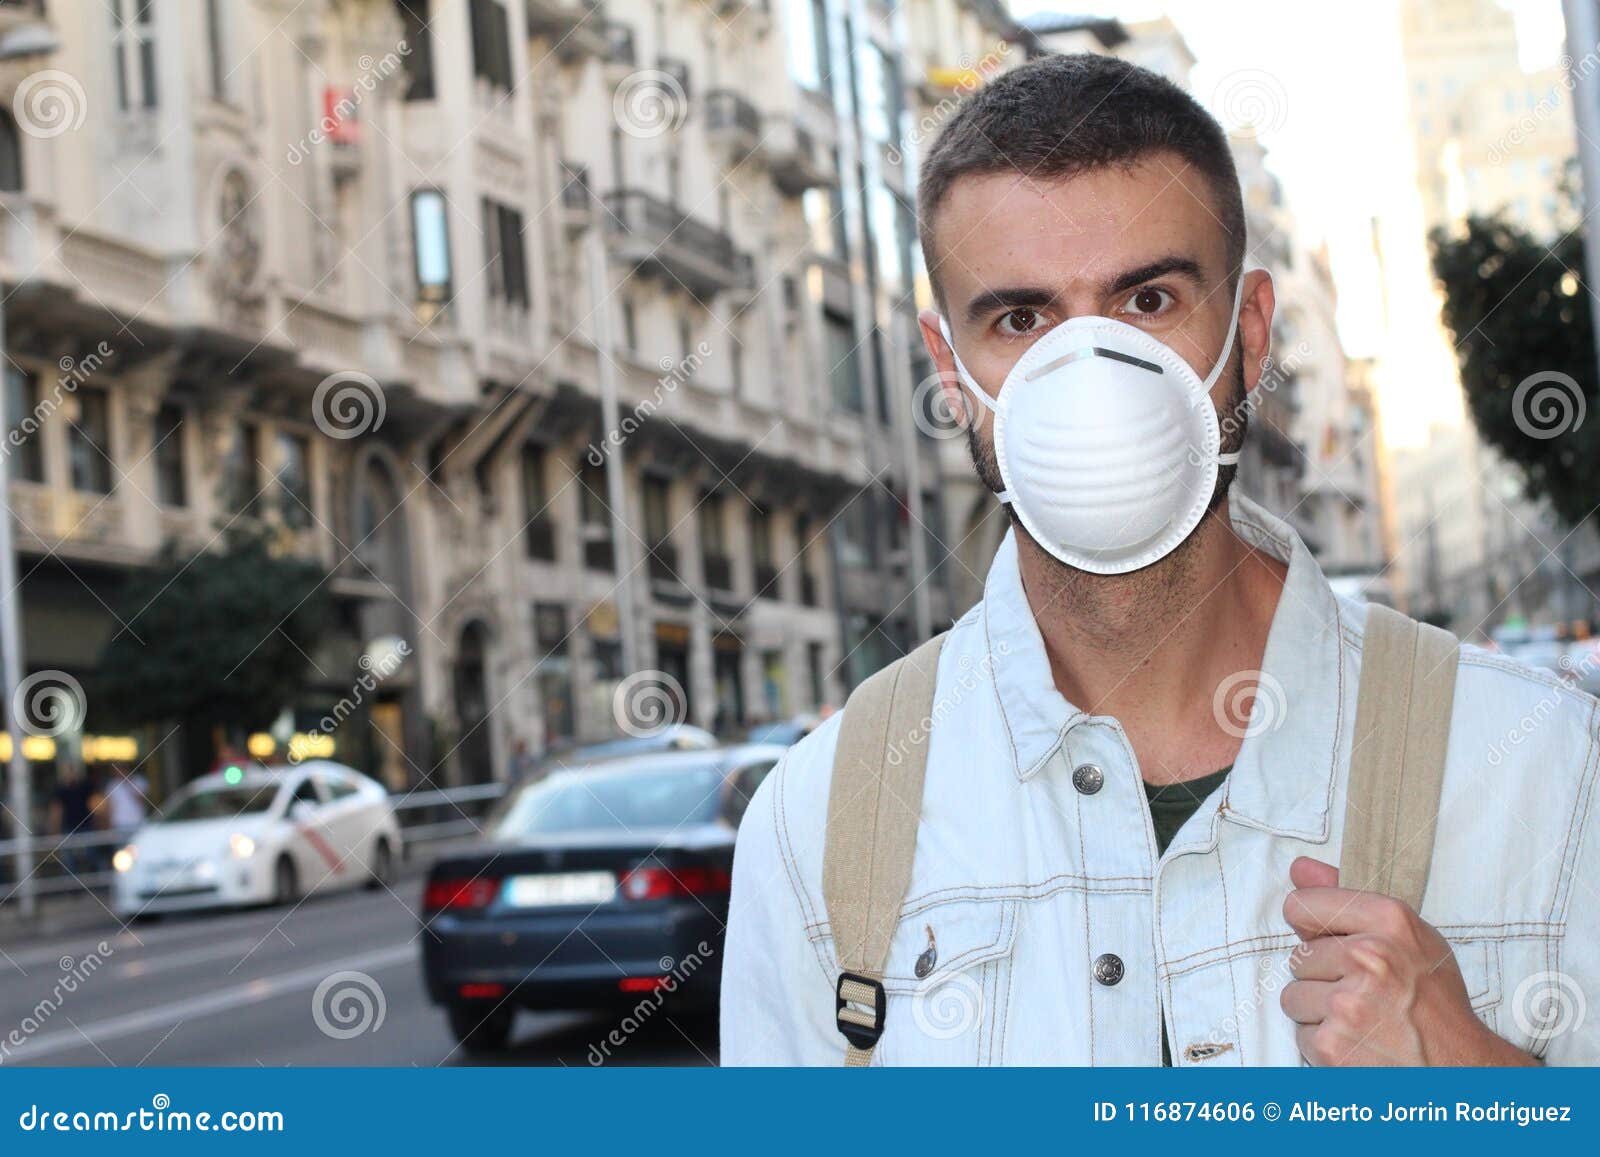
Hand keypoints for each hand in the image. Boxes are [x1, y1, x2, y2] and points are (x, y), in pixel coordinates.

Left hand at [1279, 857, 1534, 1065]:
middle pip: (1298, 956)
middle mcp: (1369, 957)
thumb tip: (1299, 867)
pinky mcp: (1332, 1044)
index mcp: (1390, 921)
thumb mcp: (1408, 937)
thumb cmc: (1434, 1002)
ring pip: (1293, 996)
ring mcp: (1348, 1003)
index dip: (1310, 927)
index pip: (1302, 906)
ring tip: (1361, 1019)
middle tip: (1363, 993)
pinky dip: (1324, 1042)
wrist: (1461, 1070)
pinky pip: (1300, 1033)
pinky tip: (1359, 1044)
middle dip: (1322, 976)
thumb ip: (1347, 897)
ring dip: (1318, 1011)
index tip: (1329, 942)